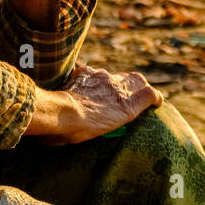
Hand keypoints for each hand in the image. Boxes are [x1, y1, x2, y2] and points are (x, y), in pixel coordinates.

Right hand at [28, 65, 163, 145]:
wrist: (62, 113)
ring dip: (138, 91)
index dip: (102, 86)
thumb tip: (47, 129)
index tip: (101, 97)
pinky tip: (157, 104)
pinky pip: (149, 95)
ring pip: (136, 82)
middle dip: (123, 86)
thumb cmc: (51, 117)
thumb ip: (55, 108)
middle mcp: (102, 77)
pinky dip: (154, 98)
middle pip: (119, 77)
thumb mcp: (52, 105)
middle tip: (123, 103)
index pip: (98, 76)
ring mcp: (116, 89)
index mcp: (83, 75)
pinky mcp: (128, 104)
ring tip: (142, 103)